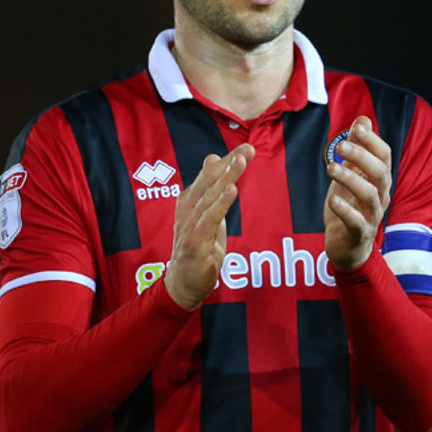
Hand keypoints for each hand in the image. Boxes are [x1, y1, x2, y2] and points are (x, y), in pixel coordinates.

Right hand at [164, 143, 254, 309]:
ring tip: (241, 161)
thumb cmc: (197, 247)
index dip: (227, 160)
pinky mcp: (195, 242)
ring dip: (226, 177)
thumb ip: (211, 188)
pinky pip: (209, 220)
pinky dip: (220, 204)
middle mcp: (187, 209)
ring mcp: (190, 225)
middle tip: (248, 149)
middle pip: (210, 181)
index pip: (209, 175)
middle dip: (229, 164)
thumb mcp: (206, 214)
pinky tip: (232, 190)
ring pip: (210, 196)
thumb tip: (214, 157)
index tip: (247, 148)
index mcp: (190, 200)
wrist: (183, 283)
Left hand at [324, 116, 391, 270]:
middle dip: (362, 156)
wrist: (347, 246)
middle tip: (340, 147)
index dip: (372, 141)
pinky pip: (356, 222)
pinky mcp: (359, 233)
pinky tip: (332, 200)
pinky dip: (346, 210)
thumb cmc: (350, 205)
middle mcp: (381, 196)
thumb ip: (358, 148)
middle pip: (380, 172)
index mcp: (380, 179)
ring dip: (350, 179)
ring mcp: (372, 215)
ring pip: (370, 195)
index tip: (356, 127)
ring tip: (330, 168)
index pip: (384, 156)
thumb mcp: (352, 174)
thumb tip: (363, 119)